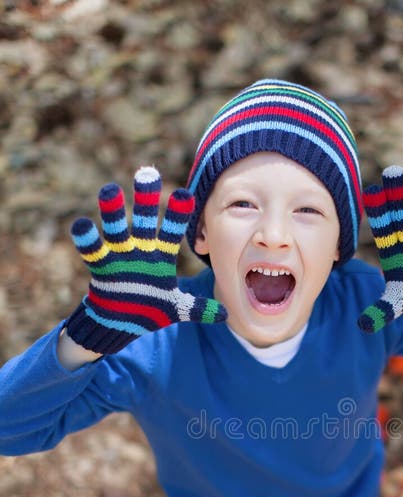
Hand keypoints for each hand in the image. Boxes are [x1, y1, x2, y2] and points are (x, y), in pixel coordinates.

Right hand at [66, 166, 226, 353]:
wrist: (121, 322)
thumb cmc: (150, 308)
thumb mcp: (177, 308)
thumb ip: (199, 308)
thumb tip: (225, 313)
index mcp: (161, 255)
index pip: (172, 231)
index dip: (178, 214)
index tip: (185, 195)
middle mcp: (140, 249)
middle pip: (144, 220)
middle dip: (145, 199)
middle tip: (147, 174)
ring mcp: (119, 255)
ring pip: (116, 229)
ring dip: (113, 212)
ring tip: (111, 191)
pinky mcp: (101, 265)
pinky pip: (92, 250)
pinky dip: (86, 239)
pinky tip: (82, 226)